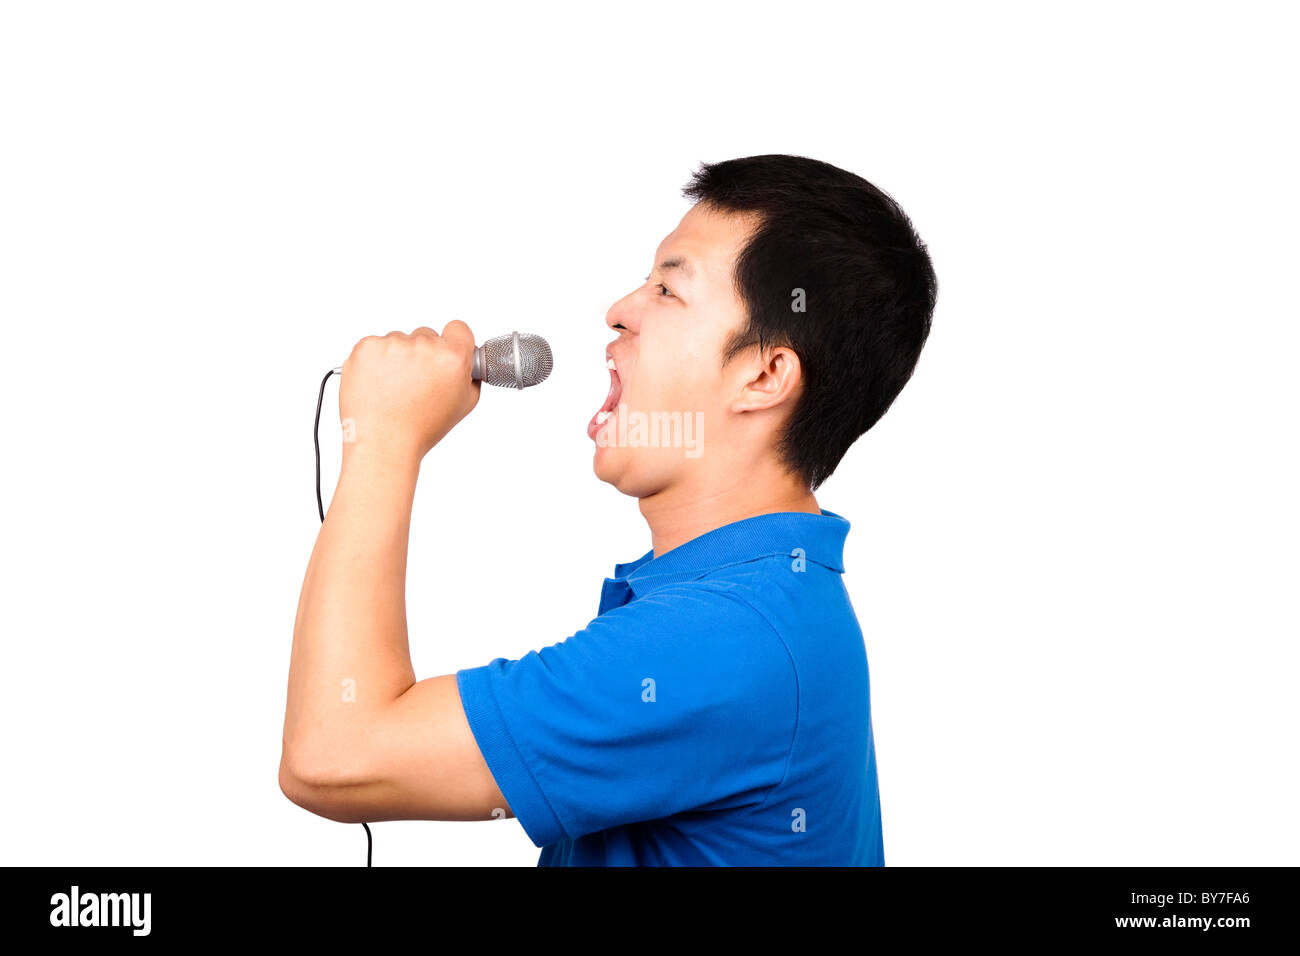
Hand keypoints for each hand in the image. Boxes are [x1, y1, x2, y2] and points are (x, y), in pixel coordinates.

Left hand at [338, 321, 480, 465]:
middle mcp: (423, 346)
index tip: (444, 354)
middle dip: (422, 355)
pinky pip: (374, 346)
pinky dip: (374, 362)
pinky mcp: (366, 348)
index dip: (452, 341)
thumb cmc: (420, 429)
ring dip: (396, 359)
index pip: (458, 328)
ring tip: (393, 389)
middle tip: (415, 384)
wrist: (383, 442)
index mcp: (452, 357)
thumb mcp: (463, 406)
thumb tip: (467, 360)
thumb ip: (469, 376)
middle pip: (425, 335)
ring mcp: (392, 344)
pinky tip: (377, 385)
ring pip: (398, 341)